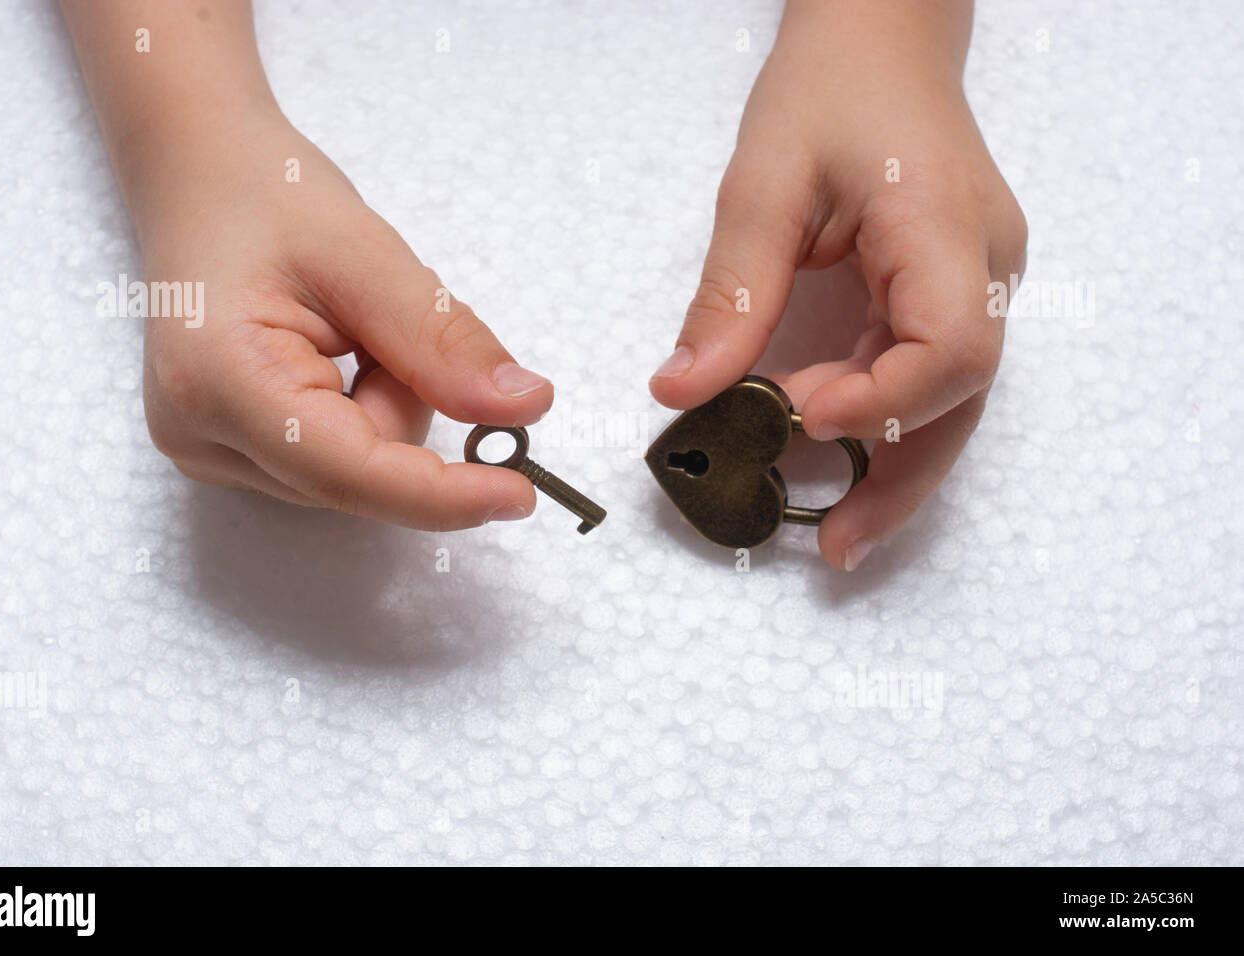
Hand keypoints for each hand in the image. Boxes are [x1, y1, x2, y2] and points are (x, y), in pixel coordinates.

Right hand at [140, 113, 550, 528]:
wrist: (201, 177)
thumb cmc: (268, 196)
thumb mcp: (368, 255)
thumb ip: (442, 343)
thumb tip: (523, 409)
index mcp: (218, 381)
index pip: (348, 472)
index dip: (441, 494)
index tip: (521, 494)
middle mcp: (198, 436)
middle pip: (360, 473)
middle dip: (404, 402)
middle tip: (379, 318)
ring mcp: (206, 450)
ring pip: (358, 471)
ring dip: (385, 403)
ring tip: (344, 325)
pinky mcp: (230, 451)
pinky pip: (339, 459)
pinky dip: (364, 408)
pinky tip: (332, 350)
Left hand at [651, 3, 1026, 569]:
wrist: (881, 39)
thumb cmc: (829, 87)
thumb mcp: (763, 181)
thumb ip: (731, 292)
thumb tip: (682, 390)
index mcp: (947, 224)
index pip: (951, 344)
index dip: (885, 400)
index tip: (798, 419)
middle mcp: (985, 264)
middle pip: (963, 397)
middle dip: (899, 478)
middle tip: (834, 543)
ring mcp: (979, 280)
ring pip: (954, 402)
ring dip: (899, 471)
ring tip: (841, 533)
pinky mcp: (954, 291)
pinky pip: (932, 377)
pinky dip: (888, 427)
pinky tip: (843, 466)